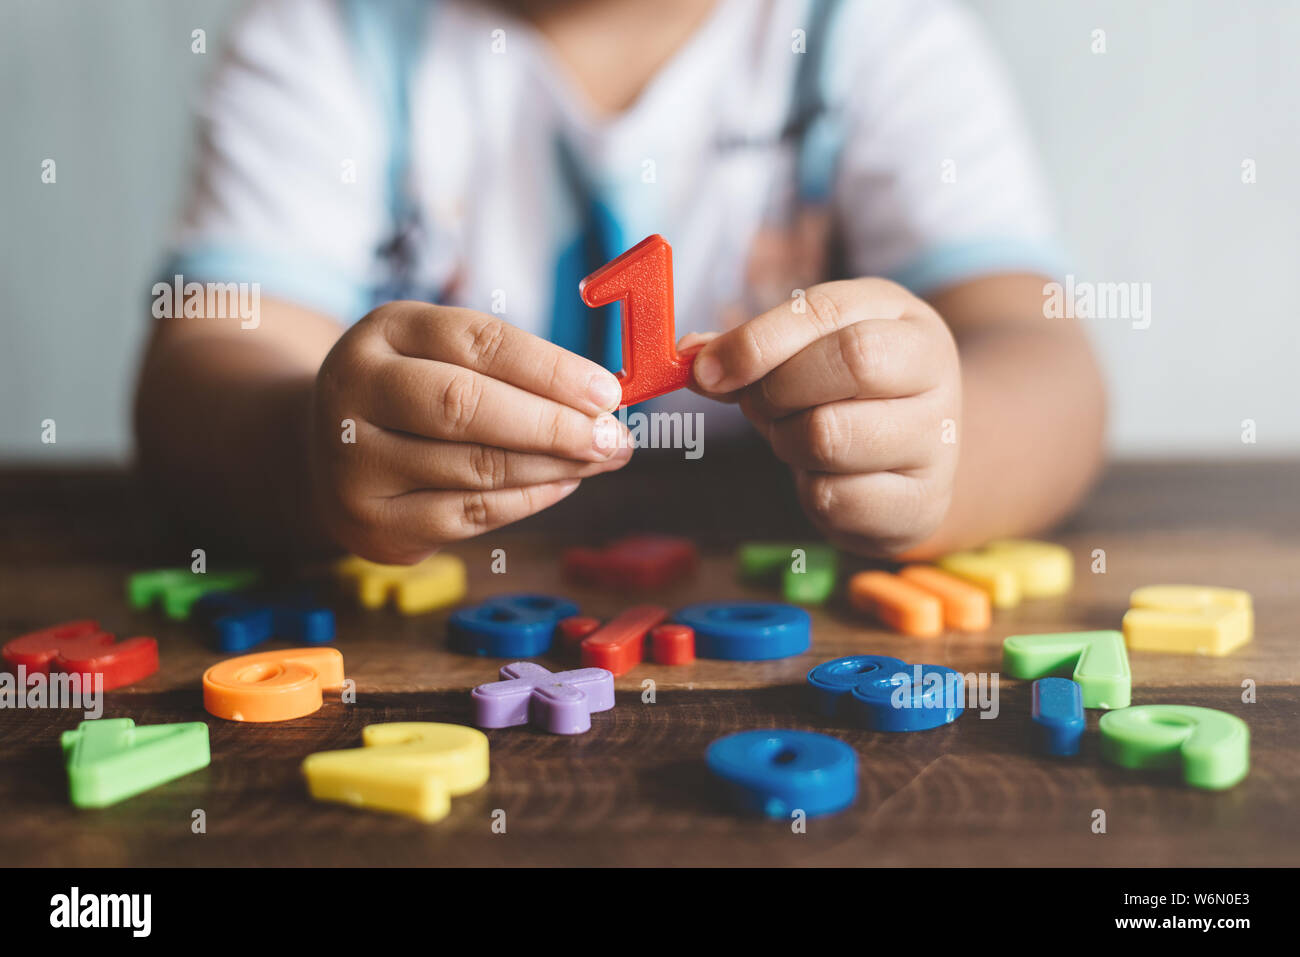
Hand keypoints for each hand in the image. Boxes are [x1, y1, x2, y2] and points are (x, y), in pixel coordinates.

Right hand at [310, 302, 630, 562]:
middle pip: (466, 407)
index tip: (607, 392)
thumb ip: (511, 367)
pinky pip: (469, 514)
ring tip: (601, 459)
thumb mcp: (441, 354)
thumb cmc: (412, 393)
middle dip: (553, 424)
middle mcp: (355, 392)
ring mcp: (356, 463)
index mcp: (383, 331)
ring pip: (475, 467)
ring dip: (553, 466)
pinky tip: (563, 483)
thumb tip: (601, 399)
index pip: (477, 343)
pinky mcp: (373, 523)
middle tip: (613, 437)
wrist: (329, 452)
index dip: (550, 369)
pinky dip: (527, 499)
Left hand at [688, 279, 960, 555]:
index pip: (829, 313)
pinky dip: (810, 490)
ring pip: (832, 436)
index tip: (706, 371)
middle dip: (778, 389)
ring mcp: (938, 442)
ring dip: (787, 441)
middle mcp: (936, 373)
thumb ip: (750, 349)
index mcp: (904, 319)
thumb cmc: (847, 394)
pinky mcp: (922, 504)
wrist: (912, 459)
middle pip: (850, 364)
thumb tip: (692, 354)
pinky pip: (835, 497)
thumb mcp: (808, 351)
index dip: (758, 341)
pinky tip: (824, 476)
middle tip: (759, 405)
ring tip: (795, 437)